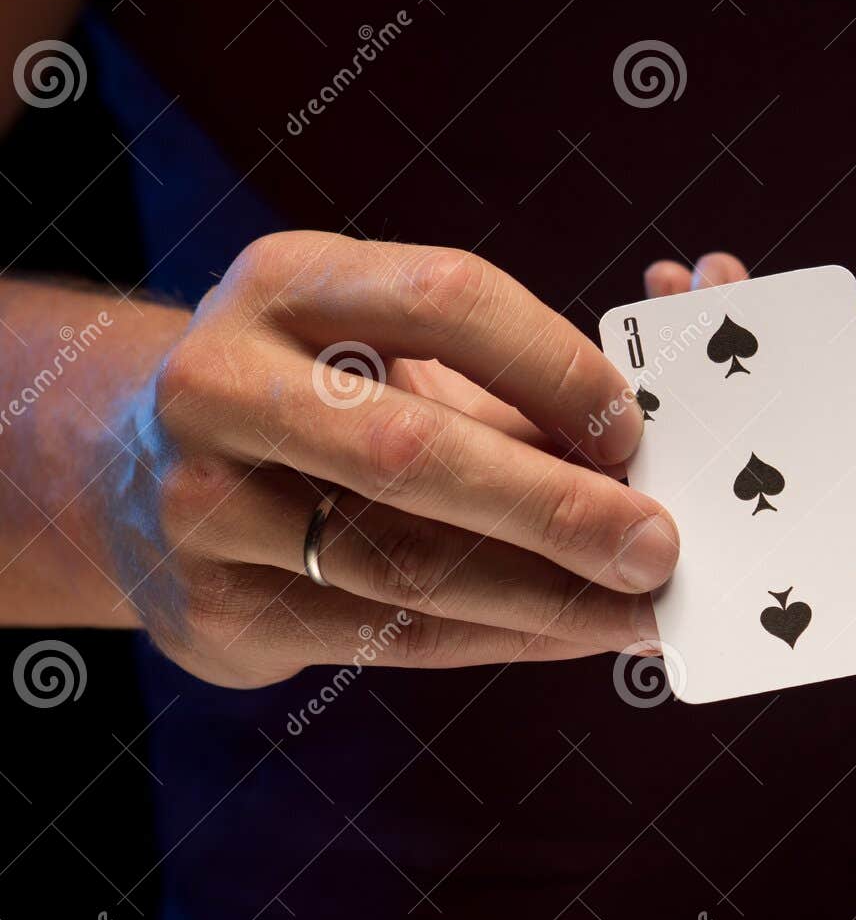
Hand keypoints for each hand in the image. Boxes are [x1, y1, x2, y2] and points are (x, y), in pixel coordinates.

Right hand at [94, 231, 678, 687]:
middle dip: (556, 507)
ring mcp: (204, 501)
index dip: (556, 365)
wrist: (133, 474)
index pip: (447, 298)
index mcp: (288, 282)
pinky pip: (387, 635)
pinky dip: (500, 637)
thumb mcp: (383, 356)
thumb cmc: (317, 400)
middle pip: (414, 450)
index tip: (635, 430)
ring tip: (638, 611)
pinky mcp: (216, 607)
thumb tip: (648, 469)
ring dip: (545, 597)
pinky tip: (571, 634)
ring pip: (404, 564)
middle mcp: (224, 381)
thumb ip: (503, 395)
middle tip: (658, 546)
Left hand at [643, 228, 855, 644]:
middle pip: (813, 544)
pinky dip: (744, 388)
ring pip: (786, 495)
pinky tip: (703, 311)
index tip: (719, 483)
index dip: (797, 543)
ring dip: (722, 416)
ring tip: (672, 323)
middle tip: (660, 398)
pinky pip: (792, 448)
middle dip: (729, 473)